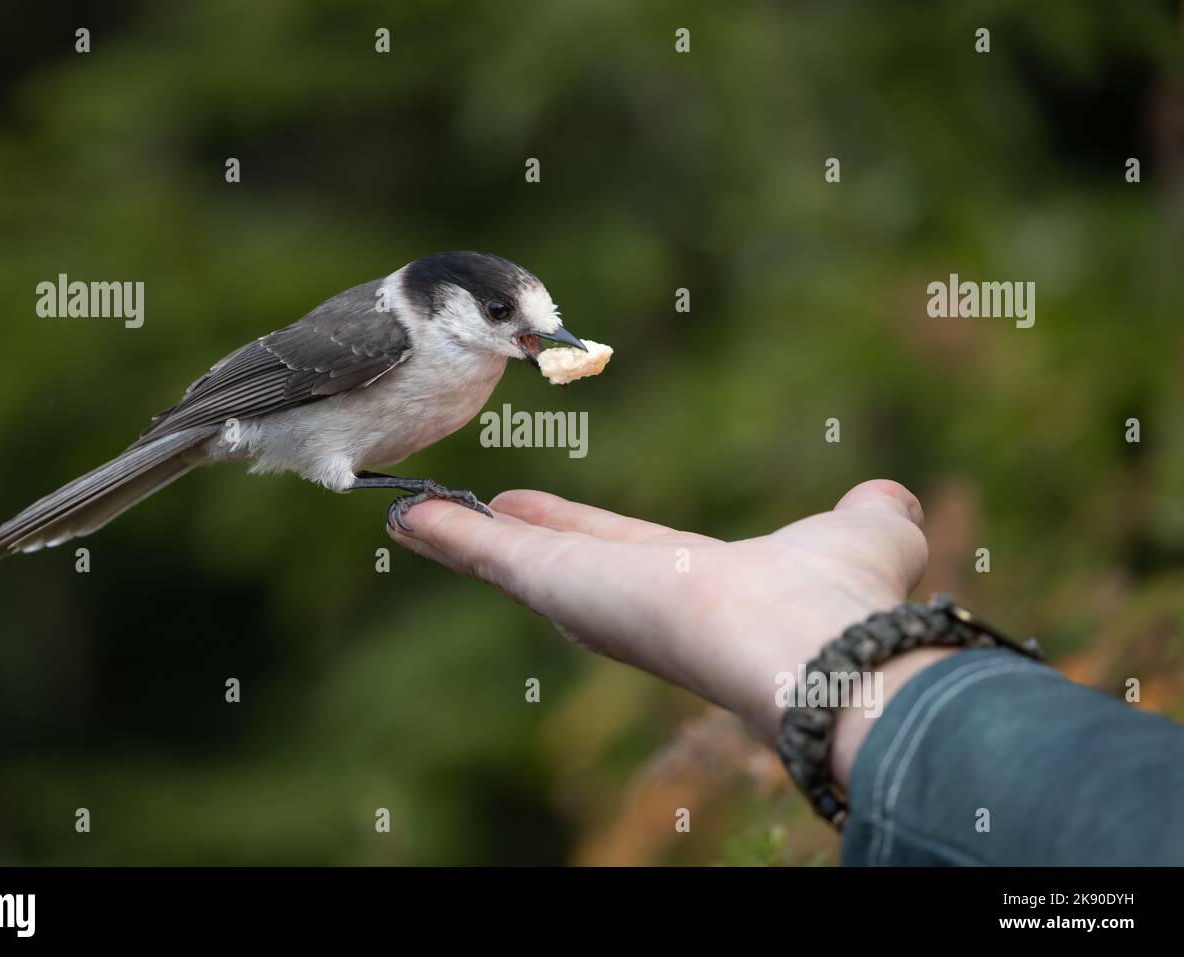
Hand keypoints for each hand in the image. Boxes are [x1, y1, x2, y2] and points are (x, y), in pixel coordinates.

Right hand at [389, 479, 937, 784]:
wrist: (815, 646)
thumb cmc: (843, 597)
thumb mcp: (862, 533)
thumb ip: (865, 515)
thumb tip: (882, 497)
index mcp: (693, 586)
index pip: (624, 554)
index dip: (582, 534)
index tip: (543, 515)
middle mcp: (633, 599)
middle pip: (554, 562)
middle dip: (514, 539)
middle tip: (466, 515)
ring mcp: (588, 596)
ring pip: (508, 564)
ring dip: (459, 540)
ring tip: (409, 512)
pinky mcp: (553, 582)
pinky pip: (485, 553)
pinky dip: (443, 534)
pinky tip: (403, 513)